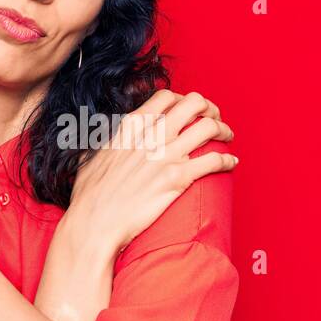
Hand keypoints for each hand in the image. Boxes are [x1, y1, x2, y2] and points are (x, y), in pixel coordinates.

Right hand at [64, 89, 237, 256]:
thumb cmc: (89, 196)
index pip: (166, 97)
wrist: (94, 223)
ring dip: (224, 130)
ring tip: (227, 137)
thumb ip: (110, 143)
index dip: (183, 100)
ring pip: (209, 127)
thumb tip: (112, 140)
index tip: (189, 110)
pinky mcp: (178, 179)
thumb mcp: (93, 157)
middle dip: (209, 108)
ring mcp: (166, 155)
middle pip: (194, 103)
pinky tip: (231, 163)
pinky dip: (227, 160)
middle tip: (213, 119)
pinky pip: (214, 160)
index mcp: (131, 126)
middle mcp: (151, 135)